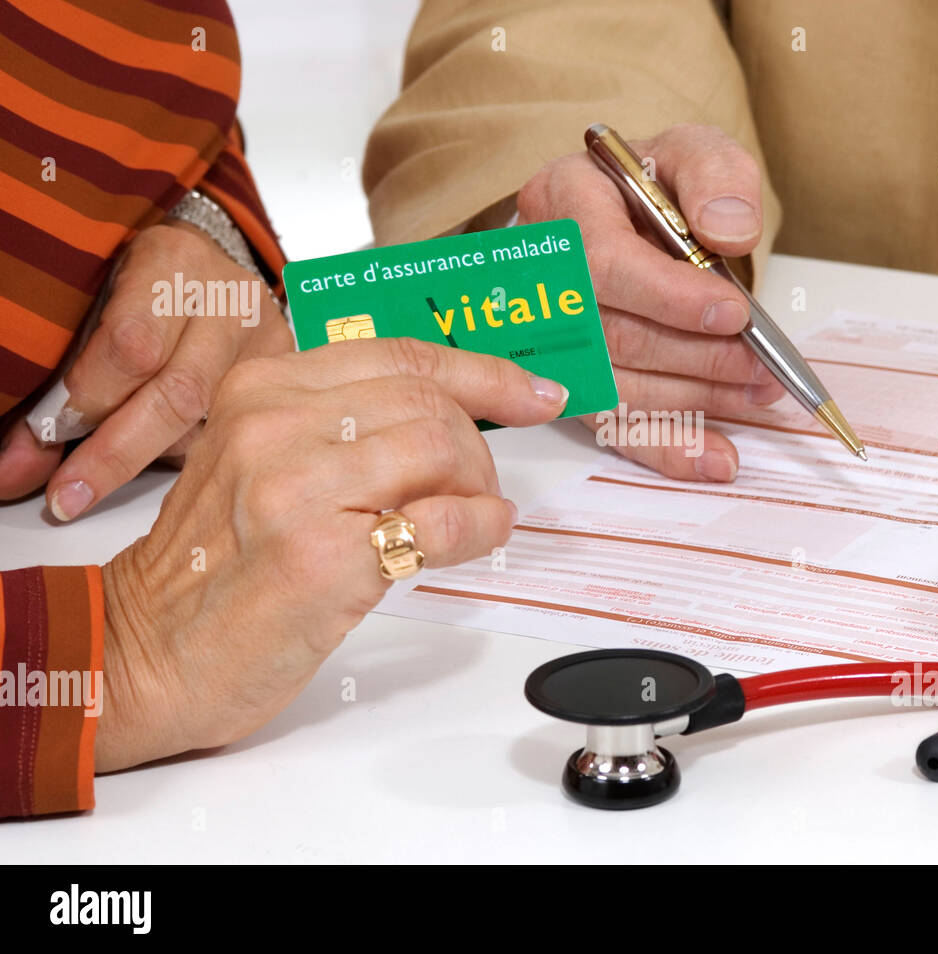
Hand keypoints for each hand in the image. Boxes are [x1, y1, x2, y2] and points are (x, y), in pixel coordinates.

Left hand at [0, 221, 292, 519]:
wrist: (211, 263)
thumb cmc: (140, 280)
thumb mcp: (89, 300)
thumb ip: (58, 376)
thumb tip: (15, 468)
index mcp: (174, 261)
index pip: (133, 344)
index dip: (88, 398)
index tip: (47, 438)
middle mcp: (231, 301)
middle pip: (177, 394)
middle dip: (115, 452)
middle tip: (68, 493)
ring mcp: (266, 343)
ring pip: (206, 422)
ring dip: (146, 455)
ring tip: (102, 467)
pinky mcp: (281, 376)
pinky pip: (227, 430)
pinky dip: (181, 449)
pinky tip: (153, 446)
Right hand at [95, 337, 568, 769]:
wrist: (149, 652)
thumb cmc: (214, 567)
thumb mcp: (259, 460)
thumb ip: (338, 422)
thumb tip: (447, 409)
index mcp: (260, 388)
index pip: (399, 354)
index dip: (482, 370)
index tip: (532, 390)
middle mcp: (273, 424)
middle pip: (429, 400)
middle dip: (478, 446)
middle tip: (481, 486)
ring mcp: (297, 488)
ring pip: (442, 448)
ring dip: (480, 487)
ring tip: (472, 516)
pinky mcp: (324, 556)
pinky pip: (441, 519)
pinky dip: (482, 525)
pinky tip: (482, 534)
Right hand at [515, 124, 784, 481]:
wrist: (616, 214)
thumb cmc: (650, 186)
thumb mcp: (689, 152)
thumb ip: (715, 176)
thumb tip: (730, 230)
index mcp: (563, 199)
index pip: (604, 260)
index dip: (671, 296)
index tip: (733, 314)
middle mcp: (539, 268)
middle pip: (609, 332)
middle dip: (695, 357)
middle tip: (759, 368)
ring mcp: (544, 330)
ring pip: (611, 385)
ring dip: (690, 401)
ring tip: (753, 398)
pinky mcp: (565, 378)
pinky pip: (610, 425)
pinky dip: (664, 448)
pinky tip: (711, 458)